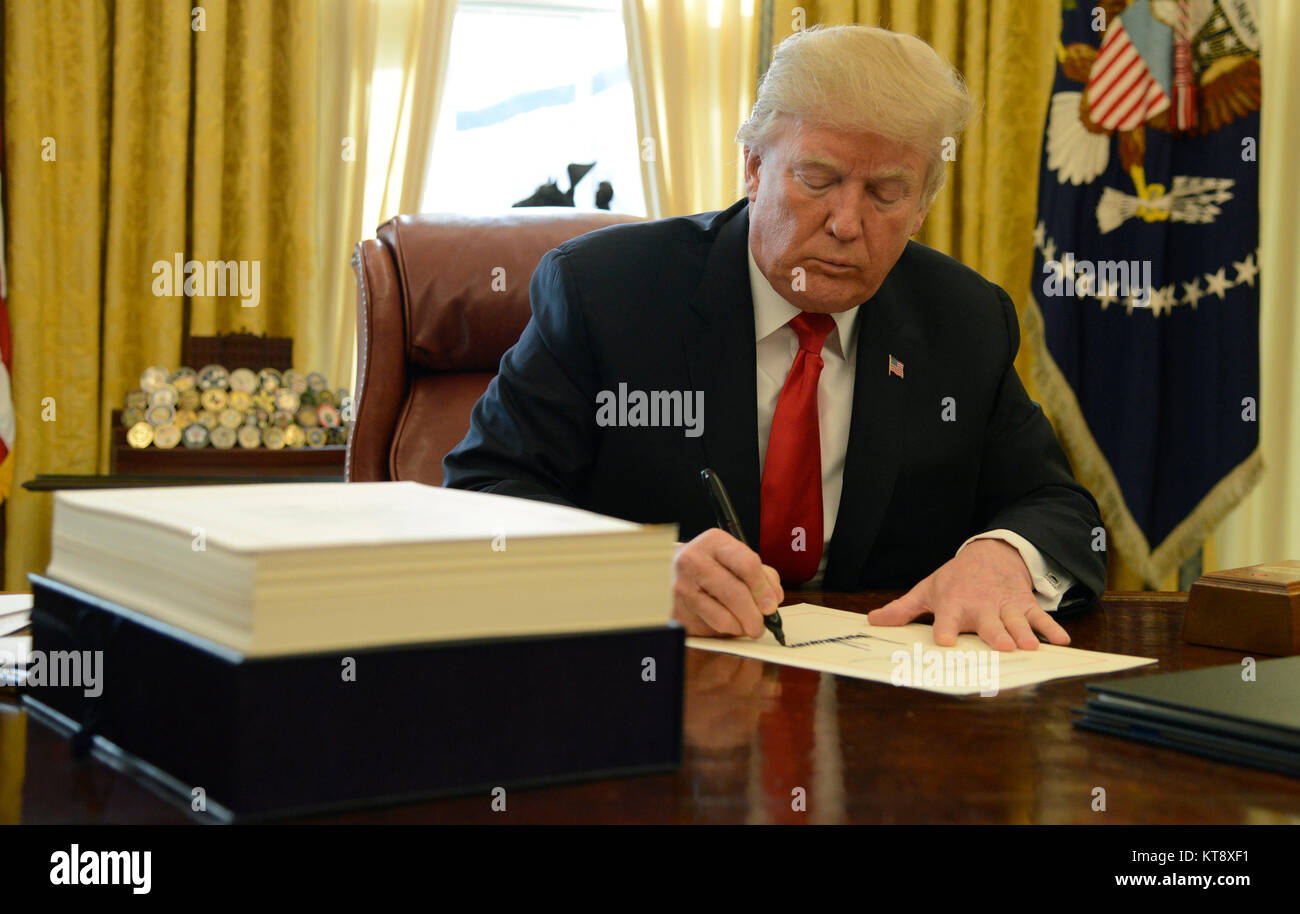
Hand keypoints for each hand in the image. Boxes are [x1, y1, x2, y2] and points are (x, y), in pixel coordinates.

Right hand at [672, 528, 783, 637]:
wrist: (667, 571)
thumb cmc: (709, 566)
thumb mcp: (733, 558)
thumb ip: (760, 574)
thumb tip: (773, 599)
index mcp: (713, 542)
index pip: (747, 565)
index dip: (763, 589)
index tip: (771, 605)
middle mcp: (693, 561)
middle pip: (736, 594)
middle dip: (755, 616)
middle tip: (761, 625)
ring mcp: (681, 588)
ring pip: (723, 618)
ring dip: (741, 628)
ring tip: (744, 625)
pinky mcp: (676, 611)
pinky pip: (709, 629)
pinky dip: (723, 631)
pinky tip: (723, 622)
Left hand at [866, 539, 1069, 650]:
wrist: (990, 554)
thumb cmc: (955, 579)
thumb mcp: (927, 590)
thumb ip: (902, 610)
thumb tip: (872, 621)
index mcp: (953, 605)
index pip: (946, 619)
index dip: (945, 629)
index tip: (944, 641)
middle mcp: (980, 607)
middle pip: (988, 624)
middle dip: (995, 634)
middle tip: (1003, 647)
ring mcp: (1005, 606)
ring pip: (1015, 622)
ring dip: (1024, 633)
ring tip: (1030, 646)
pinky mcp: (1024, 605)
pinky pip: (1039, 618)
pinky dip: (1051, 629)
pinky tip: (1061, 640)